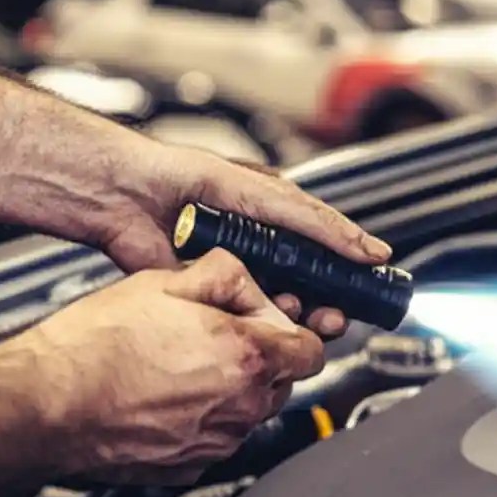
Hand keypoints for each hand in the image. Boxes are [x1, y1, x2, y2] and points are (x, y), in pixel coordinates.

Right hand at [2, 249, 324, 483]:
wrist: (46, 404)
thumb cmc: (96, 346)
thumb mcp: (166, 281)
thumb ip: (226, 276)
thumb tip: (248, 282)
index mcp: (248, 357)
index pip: (311, 349)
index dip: (292, 330)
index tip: (269, 321)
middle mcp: (242, 408)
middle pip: (282, 381)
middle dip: (260, 357)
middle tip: (215, 335)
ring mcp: (217, 443)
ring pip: (249, 411)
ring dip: (230, 387)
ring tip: (179, 363)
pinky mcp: (189, 467)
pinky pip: (214, 437)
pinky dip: (201, 418)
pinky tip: (163, 395)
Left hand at [97, 144, 386, 337]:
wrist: (127, 195)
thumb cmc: (188, 178)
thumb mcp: (268, 196)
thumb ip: (318, 224)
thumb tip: (369, 250)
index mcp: (275, 220)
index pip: (325, 254)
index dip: (349, 275)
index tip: (368, 292)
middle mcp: (256, 248)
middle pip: (306, 288)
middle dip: (326, 305)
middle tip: (336, 317)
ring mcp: (233, 271)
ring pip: (277, 305)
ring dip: (295, 314)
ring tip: (307, 315)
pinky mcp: (207, 292)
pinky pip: (241, 314)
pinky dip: (258, 318)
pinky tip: (270, 316)